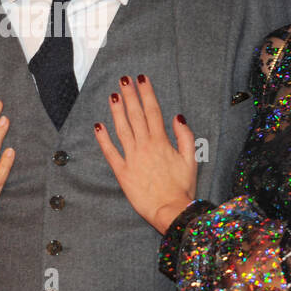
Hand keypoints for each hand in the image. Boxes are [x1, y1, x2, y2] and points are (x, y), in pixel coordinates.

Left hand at [94, 74, 195, 234]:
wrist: (171, 210)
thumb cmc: (182, 187)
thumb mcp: (191, 160)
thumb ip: (185, 136)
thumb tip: (178, 117)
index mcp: (162, 141)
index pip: (153, 111)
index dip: (146, 93)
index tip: (142, 79)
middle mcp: (145, 146)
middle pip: (136, 115)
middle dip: (130, 95)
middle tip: (124, 79)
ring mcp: (132, 158)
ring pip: (122, 128)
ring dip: (117, 110)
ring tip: (113, 95)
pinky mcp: (122, 172)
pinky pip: (110, 152)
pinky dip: (103, 138)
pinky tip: (98, 126)